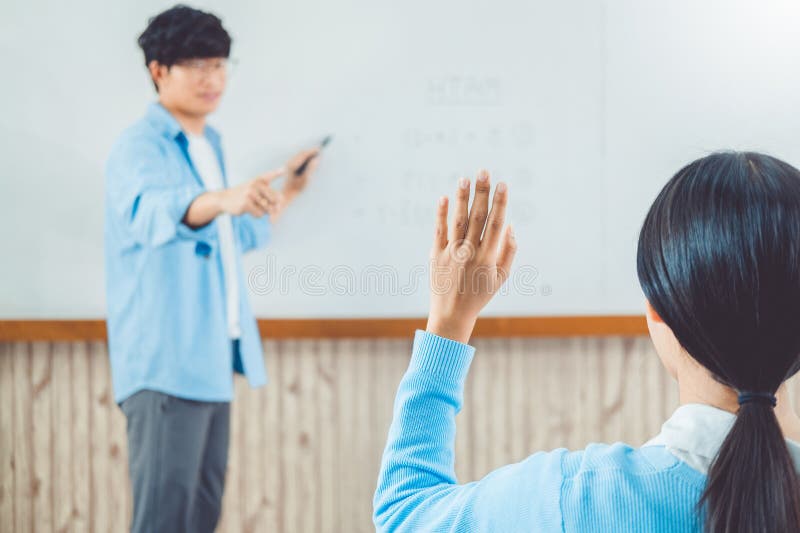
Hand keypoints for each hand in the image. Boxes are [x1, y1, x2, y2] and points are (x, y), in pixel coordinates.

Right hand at [220, 168, 285, 217]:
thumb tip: (279, 208)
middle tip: (259, 203)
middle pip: (274, 200)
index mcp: (258, 180)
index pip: (269, 176)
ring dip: (262, 211)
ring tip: (252, 205)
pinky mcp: (246, 203)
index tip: (284, 169)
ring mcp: (250, 193)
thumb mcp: (256, 192)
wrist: (225, 199)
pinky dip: (256, 214)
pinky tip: (248, 209)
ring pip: (267, 208)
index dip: (278, 172)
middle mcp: (255, 184)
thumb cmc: (244, 196)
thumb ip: (270, 198)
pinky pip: (259, 214)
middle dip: (270, 206)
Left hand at [284, 147, 319, 199]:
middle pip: (302, 152)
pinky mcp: (290, 165)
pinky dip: (305, 157)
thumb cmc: (297, 187)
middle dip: (310, 151)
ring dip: (308, 153)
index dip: (312, 151)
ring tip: (317, 154)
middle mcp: (290, 162)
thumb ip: (311, 169)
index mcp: (293, 165)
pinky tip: (311, 159)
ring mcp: (289, 163)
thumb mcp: (306, 179)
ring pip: (300, 154)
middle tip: (319, 151)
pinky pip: (299, 157)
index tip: (319, 149)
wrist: (288, 192)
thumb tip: (316, 160)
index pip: (304, 154)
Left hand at [426, 169, 516, 343]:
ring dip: (462, 199)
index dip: (500, 203)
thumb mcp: (500, 277)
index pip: (495, 224)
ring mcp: (451, 253)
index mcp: (488, 257)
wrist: (452, 314)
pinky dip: (440, 214)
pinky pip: (438, 231)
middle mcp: (469, 253)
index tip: (503, 184)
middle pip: (478, 217)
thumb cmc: (479, 295)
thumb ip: (508, 251)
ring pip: (458, 220)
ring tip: (465, 179)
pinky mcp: (435, 255)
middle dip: (482, 193)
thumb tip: (508, 225)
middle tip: (484, 171)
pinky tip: (443, 198)